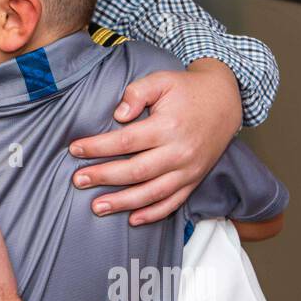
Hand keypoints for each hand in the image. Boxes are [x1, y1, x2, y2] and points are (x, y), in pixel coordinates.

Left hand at [68, 58, 242, 225]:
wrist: (225, 102)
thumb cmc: (186, 90)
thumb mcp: (161, 81)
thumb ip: (137, 93)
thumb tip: (119, 115)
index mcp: (168, 126)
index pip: (126, 141)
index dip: (98, 147)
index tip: (75, 149)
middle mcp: (180, 152)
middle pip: (136, 171)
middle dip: (104, 177)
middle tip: (78, 180)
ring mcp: (189, 170)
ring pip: (153, 192)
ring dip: (123, 203)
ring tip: (97, 207)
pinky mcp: (194, 179)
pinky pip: (174, 202)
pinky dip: (153, 214)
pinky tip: (133, 219)